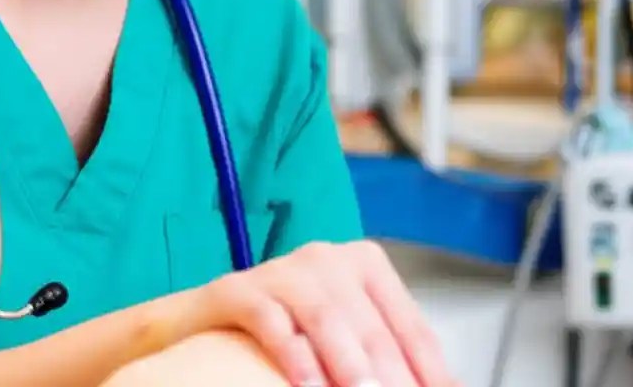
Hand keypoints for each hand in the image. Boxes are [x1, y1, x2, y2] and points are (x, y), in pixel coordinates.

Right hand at [197, 240, 455, 386]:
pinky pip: (271, 322)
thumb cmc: (286, 330)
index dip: (430, 373)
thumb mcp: (344, 338)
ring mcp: (281, 271)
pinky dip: (294, 356)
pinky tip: (307, 385)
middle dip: (392, 377)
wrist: (203, 320)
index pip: (412, 328)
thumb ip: (386, 357)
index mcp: (365, 266)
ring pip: (328, 320)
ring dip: (349, 366)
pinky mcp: (238, 290)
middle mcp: (327, 259)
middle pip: (373, 329)